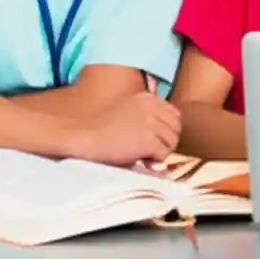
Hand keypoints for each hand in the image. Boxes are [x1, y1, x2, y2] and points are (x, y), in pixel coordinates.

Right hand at [67, 92, 181, 165]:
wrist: (83, 137)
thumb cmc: (101, 128)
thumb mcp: (127, 110)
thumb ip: (148, 115)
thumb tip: (170, 132)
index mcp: (148, 98)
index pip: (174, 115)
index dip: (166, 130)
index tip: (154, 138)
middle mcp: (153, 107)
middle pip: (176, 128)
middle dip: (166, 141)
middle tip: (151, 150)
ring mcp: (152, 123)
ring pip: (172, 142)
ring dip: (161, 152)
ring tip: (144, 155)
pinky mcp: (149, 139)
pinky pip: (163, 154)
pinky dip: (155, 160)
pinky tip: (141, 159)